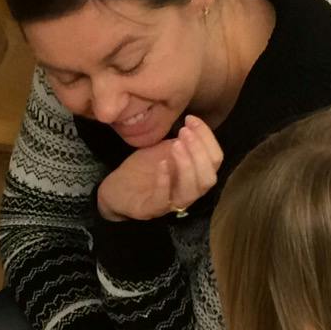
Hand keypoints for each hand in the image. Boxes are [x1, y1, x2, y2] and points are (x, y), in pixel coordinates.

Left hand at [96, 115, 224, 221]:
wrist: (116, 188)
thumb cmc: (144, 169)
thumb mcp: (164, 150)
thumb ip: (182, 142)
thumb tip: (194, 123)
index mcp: (195, 177)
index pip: (215, 160)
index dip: (208, 138)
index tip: (191, 119)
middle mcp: (188, 192)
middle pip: (209, 177)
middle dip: (200, 151)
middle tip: (184, 131)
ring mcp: (170, 204)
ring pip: (192, 191)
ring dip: (187, 165)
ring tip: (176, 145)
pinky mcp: (150, 210)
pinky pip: (163, 200)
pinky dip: (165, 181)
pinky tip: (161, 163)